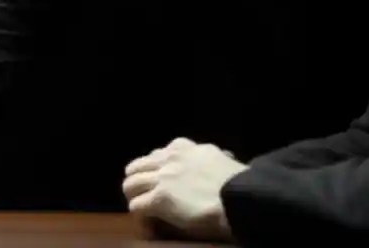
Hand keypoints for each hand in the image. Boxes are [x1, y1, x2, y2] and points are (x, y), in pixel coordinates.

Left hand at [123, 137, 247, 241]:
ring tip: (142, 207)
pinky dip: (140, 214)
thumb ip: (214, 158)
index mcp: (185, 147)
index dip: (156, 168)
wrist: (238, 197)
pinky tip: (149, 221)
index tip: (161, 179)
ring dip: (134, 196)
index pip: (157, 153)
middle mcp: (169, 158)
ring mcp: (162, 178)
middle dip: (137, 180)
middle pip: (136, 166)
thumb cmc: (239, 182)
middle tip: (143, 194)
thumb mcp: (223, 160)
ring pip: (130, 184)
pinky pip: (136, 206)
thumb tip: (225, 156)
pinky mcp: (159, 199)